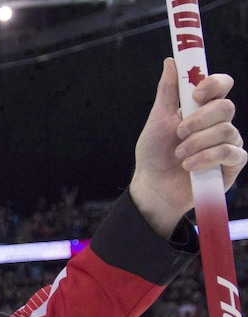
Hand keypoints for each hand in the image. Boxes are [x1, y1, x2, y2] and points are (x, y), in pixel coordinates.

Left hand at [129, 58, 245, 237]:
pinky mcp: (232, 165)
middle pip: (226, 107)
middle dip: (199, 120)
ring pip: (227, 130)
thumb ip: (168, 92)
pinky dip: (206, 158)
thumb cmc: (154, 154)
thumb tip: (171, 61)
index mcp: (202, 109)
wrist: (153, 186)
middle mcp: (219, 124)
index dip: (213, 84)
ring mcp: (228, 144)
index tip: (195, 95)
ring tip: (179, 155)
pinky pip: (230, 153)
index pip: (222, 86)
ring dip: (198, 143)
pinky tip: (190, 166)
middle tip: (179, 133)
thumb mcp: (158, 120)